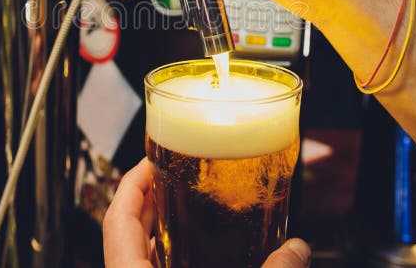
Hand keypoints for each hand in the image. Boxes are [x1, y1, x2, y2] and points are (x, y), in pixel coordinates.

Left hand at [102, 159, 311, 266]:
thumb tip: (299, 249)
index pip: (117, 218)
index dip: (130, 184)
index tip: (148, 160)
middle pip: (126, 231)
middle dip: (149, 199)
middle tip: (174, 175)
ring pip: (139, 254)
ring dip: (159, 229)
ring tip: (186, 208)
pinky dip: (171, 256)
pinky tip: (197, 252)